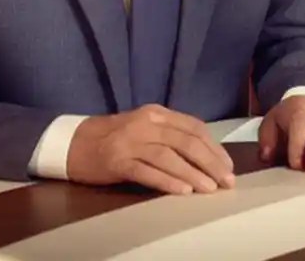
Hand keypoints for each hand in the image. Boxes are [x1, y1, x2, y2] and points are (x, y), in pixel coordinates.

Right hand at [66, 104, 235, 194]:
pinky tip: (182, 192)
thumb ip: (172, 135)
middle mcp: (146, 124)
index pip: (194, 127)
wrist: (75, 142)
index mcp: (157, 113)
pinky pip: (147, 172)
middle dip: (211, 163)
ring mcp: (130, 142)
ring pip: (169, 156)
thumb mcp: (146, 127)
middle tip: (227, 182)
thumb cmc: (116, 137)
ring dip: (193, 174)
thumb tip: (208, 156)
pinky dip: (167, 182)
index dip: (215, 148)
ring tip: (210, 189)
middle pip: (186, 141)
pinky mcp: (117, 161)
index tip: (229, 166)